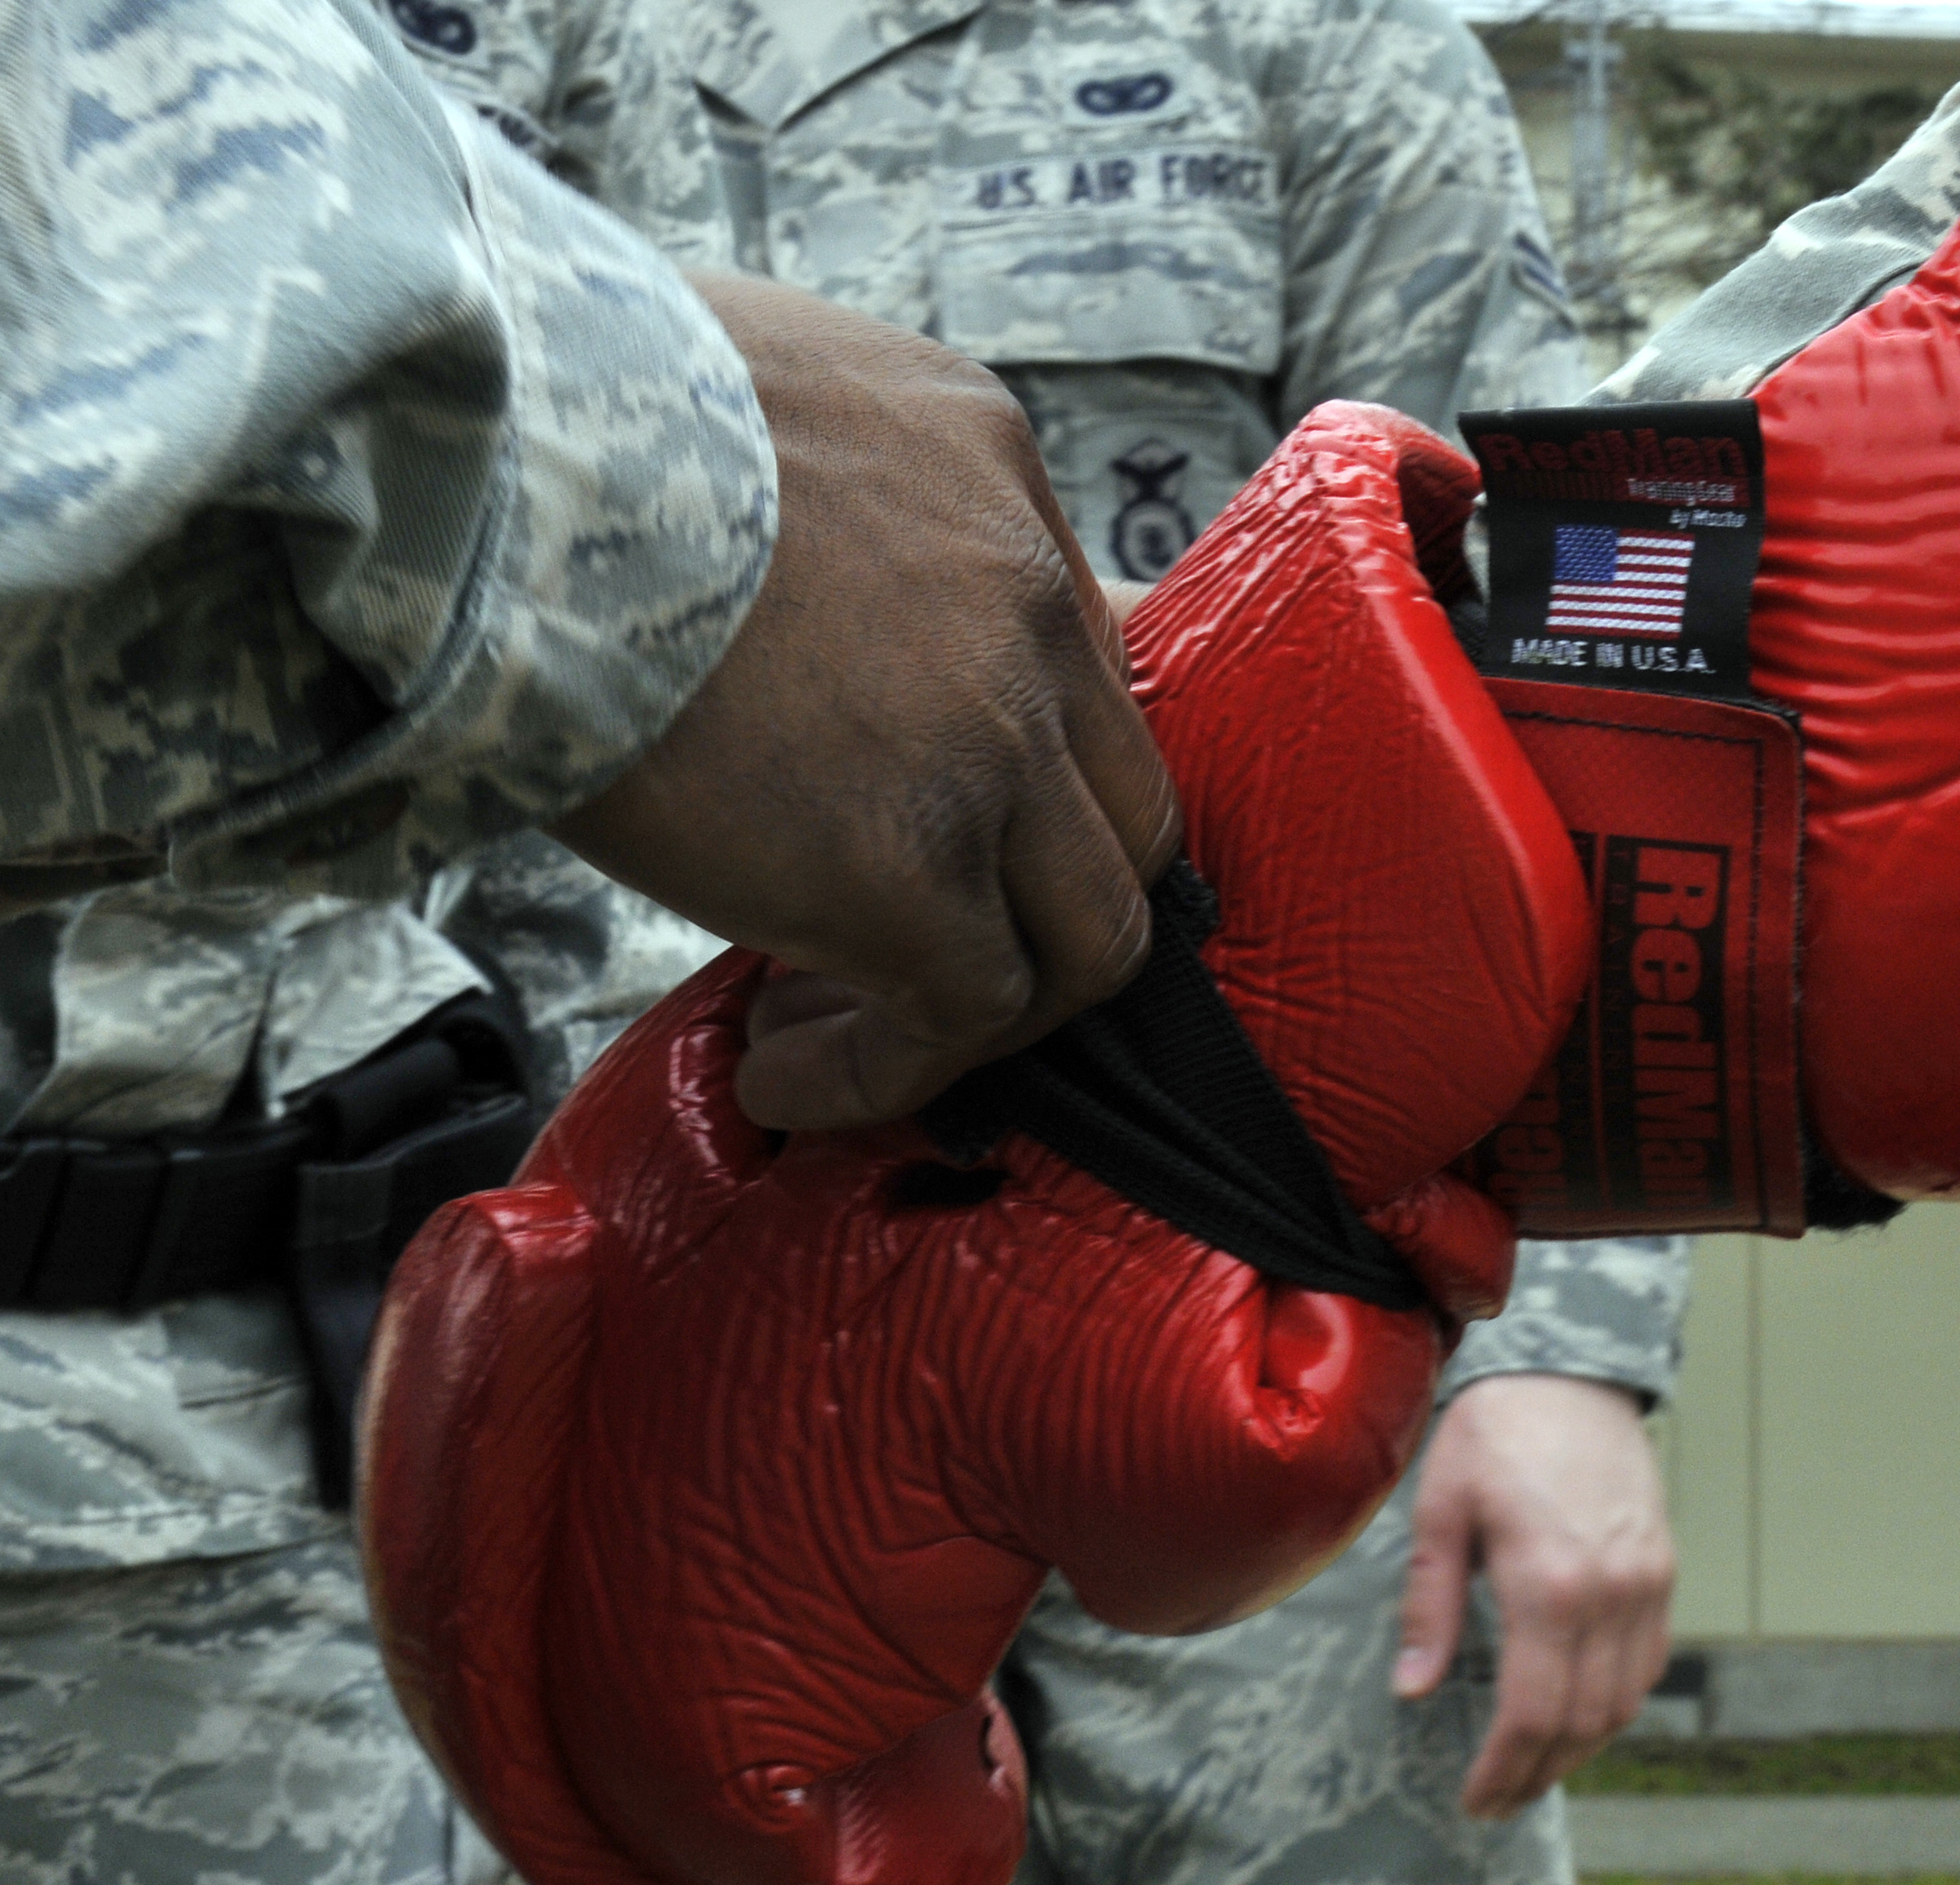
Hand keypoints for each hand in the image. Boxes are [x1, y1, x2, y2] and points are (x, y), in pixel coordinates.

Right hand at [549, 274, 1180, 1130]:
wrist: (481, 453)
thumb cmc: (544, 412)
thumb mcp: (745, 381)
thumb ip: (822, 486)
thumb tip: (783, 599)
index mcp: (988, 472)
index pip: (1082, 670)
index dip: (1014, 783)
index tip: (922, 835)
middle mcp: (1022, 602)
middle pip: (1123, 811)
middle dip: (1033, 907)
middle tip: (911, 952)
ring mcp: (990, 737)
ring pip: (1087, 930)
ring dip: (983, 1010)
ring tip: (836, 1034)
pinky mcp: (911, 863)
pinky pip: (963, 1012)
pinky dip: (889, 1071)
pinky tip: (784, 1073)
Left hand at [1392, 1373, 1674, 1817]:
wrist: (1568, 1372)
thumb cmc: (1493, 1433)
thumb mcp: (1441, 1510)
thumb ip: (1429, 1604)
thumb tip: (1414, 1688)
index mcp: (1548, 1582)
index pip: (1531, 1712)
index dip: (1504, 1768)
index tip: (1477, 1799)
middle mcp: (1610, 1593)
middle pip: (1582, 1722)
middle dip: (1538, 1773)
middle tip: (1499, 1800)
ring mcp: (1646, 1584)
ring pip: (1624, 1702)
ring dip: (1580, 1748)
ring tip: (1532, 1768)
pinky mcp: (1663, 1570)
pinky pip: (1649, 1663)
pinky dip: (1616, 1704)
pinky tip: (1577, 1716)